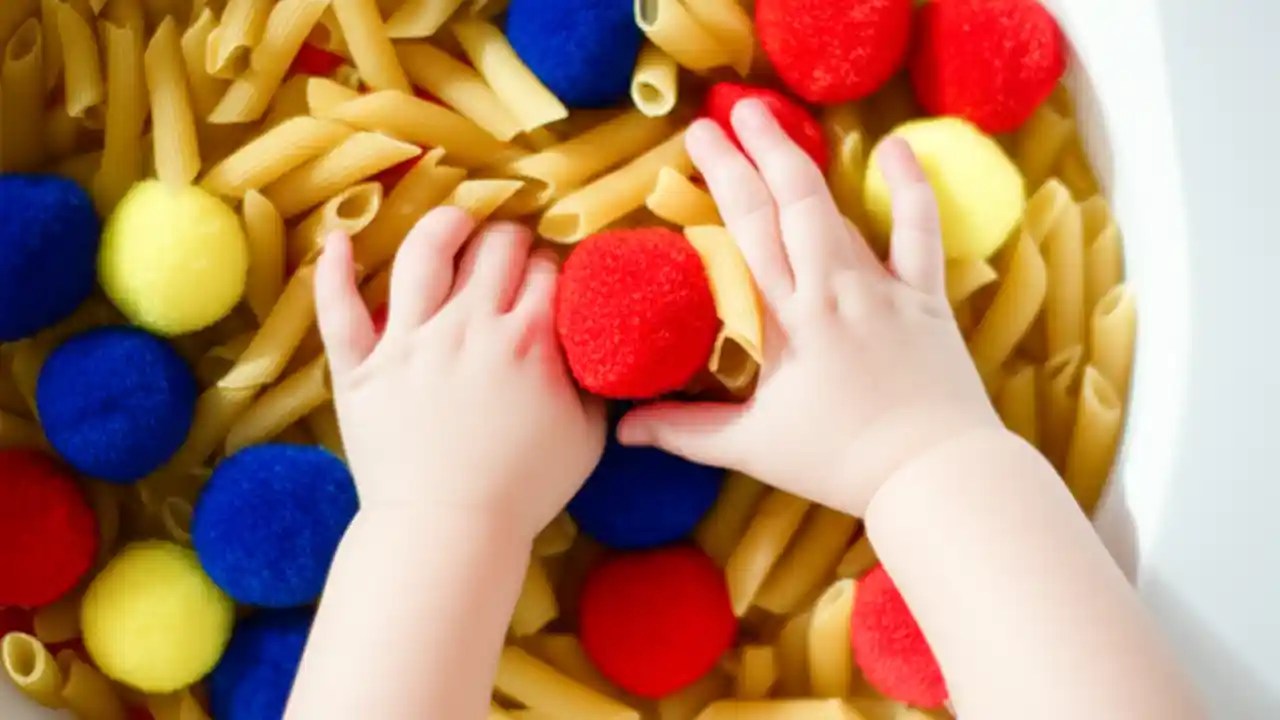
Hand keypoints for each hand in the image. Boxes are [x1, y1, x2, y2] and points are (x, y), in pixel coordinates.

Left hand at [315, 209, 605, 543]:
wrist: (447, 531)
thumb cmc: (523, 489)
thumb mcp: (586, 435)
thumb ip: (592, 379)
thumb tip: (595, 345)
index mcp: (528, 338)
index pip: (544, 269)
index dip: (551, 266)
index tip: (549, 279)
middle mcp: (467, 324)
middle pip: (494, 247)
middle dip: (510, 239)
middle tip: (511, 251)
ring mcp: (408, 341)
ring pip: (423, 254)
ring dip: (444, 226)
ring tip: (454, 223)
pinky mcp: (359, 367)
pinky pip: (339, 308)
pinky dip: (333, 270)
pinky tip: (339, 239)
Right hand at [617, 101, 1002, 515]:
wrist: (934, 474)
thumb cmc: (838, 463)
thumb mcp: (751, 449)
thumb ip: (683, 432)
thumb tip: (622, 430)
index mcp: (788, 322)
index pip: (747, 234)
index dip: (722, 179)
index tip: (698, 137)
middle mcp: (832, 291)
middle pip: (787, 206)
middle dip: (754, 153)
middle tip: (727, 111)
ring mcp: (882, 290)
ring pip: (836, 212)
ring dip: (803, 162)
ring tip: (775, 122)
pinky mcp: (925, 298)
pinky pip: (920, 234)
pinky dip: (911, 188)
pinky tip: (895, 147)